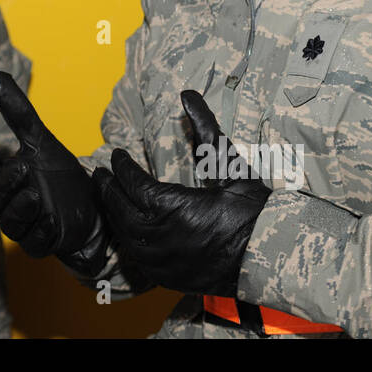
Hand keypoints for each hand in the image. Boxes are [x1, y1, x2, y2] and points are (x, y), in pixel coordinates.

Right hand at [0, 72, 102, 261]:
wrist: (95, 207)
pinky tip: (51, 219)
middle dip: (4, 183)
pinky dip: (41, 232)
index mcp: (5, 178)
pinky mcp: (44, 244)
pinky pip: (34, 244)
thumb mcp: (43, 140)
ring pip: (10, 223)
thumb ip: (18, 113)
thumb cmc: (62, 175)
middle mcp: (9, 203)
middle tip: (22, 167)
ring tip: (34, 193)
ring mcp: (25, 226)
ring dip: (20, 208)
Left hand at [92, 90, 270, 296]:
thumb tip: (188, 95)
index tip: (116, 154)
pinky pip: (136, 257)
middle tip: (100, 173)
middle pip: (119, 207)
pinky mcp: (166, 276)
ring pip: (123, 233)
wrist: (270, 256)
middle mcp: (157, 235)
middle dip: (108, 187)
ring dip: (113, 212)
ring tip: (108, 196)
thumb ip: (205, 129)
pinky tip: (125, 228)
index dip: (121, 166)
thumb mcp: (228, 164)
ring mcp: (159, 260)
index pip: (132, 181)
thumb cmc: (251, 209)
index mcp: (168, 207)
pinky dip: (127, 238)